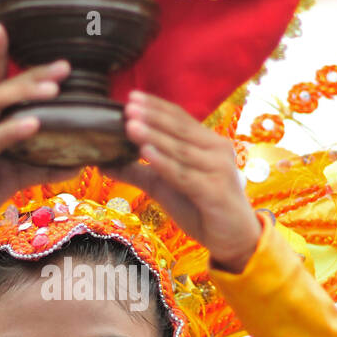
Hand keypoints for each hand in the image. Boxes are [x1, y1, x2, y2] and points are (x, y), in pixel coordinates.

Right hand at [0, 24, 82, 242]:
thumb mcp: (16, 173)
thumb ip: (44, 164)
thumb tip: (80, 162)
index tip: (3, 27)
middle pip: (2, 86)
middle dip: (33, 74)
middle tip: (65, 67)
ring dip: (26, 92)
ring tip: (54, 90)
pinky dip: (15, 128)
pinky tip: (35, 123)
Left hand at [101, 90, 262, 272]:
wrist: (234, 239)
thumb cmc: (201, 208)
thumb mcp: (163, 186)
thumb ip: (137, 172)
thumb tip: (102, 163)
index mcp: (207, 143)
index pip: (180, 118)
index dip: (156, 107)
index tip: (131, 97)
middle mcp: (217, 151)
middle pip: (180, 129)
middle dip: (152, 117)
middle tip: (128, 106)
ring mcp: (218, 170)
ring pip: (180, 150)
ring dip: (154, 136)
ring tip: (131, 125)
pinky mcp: (215, 191)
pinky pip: (185, 175)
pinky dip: (165, 163)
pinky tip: (146, 153)